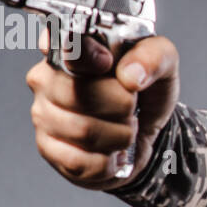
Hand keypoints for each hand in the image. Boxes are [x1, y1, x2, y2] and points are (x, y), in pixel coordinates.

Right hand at [26, 28, 178, 189]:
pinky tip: (112, 151)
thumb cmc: (145, 94)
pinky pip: (79, 161)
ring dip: (119, 135)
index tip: (107, 62)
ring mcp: (43, 114)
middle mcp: (47, 78)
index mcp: (70, 48)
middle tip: (132, 106)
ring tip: (125, 128)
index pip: (63, 45)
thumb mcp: (163, 66)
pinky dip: (107, 161)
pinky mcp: (48, 149)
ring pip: (82, 130)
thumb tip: (130, 75)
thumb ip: (154, 57)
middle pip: (78, 94)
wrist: (146, 134)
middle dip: (121, 105)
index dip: (87, 55)